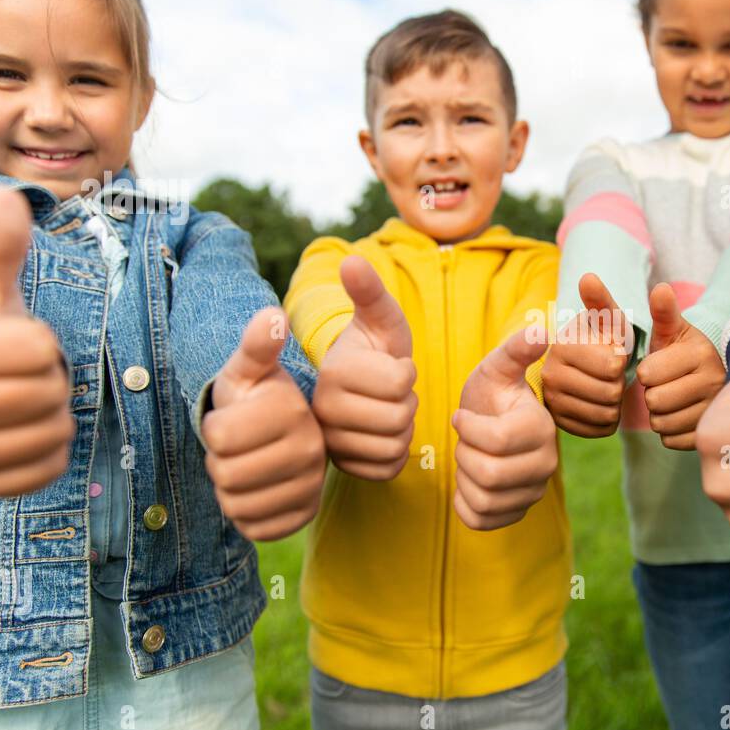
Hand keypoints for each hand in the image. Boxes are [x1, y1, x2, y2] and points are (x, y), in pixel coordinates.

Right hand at [0, 188, 73, 496]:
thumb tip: (4, 196)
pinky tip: (23, 433)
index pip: (39, 351)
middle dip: (49, 379)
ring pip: (53, 434)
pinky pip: (46, 472)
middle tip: (23, 376)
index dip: (39, 342)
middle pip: (49, 394)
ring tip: (23, 402)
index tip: (13, 343)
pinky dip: (50, 452)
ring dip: (53, 415)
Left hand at [203, 307, 326, 540]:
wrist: (278, 436)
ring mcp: (311, 487)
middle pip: (226, 474)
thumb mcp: (248, 369)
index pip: (220, 436)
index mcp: (296, 413)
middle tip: (234, 448)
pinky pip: (253, 528)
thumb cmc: (254, 399)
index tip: (231, 419)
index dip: (213, 430)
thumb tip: (273, 316)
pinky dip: (243, 514)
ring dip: (228, 489)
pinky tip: (253, 492)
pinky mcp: (302, 516)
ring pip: (236, 504)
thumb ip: (257, 345)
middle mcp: (313, 452)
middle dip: (218, 461)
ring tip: (243, 466)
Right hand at [311, 256, 417, 479]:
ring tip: (385, 409)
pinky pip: (389, 467)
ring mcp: (332, 445)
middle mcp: (323, 413)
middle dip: (406, 401)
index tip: (389, 364)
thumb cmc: (375, 349)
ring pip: (396, 444)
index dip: (406, 372)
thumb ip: (369, 291)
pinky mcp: (346, 469)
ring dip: (403, 427)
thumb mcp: (379, 318)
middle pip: (400, 416)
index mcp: (333, 373)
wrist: (360, 388)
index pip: (399, 382)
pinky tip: (382, 433)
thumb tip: (351, 260)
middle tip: (389, 390)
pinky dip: (396, 452)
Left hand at [453, 325, 556, 529]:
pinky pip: (480, 520)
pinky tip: (467, 480)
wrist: (490, 424)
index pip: (496, 442)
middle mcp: (545, 464)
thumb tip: (538, 331)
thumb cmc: (490, 394)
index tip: (462, 416)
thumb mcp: (496, 368)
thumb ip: (515, 350)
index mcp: (541, 428)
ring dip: (463, 476)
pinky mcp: (516, 512)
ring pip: (484, 499)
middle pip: (489, 474)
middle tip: (466, 439)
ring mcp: (532, 491)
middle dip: (465, 453)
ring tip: (469, 456)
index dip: (468, 429)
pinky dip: (464, 501)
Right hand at [541, 272, 631, 437]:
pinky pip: (601, 430)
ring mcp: (553, 402)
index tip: (616, 353)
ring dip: (617, 403)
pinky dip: (610, 420)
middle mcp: (550, 375)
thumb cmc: (604, 339)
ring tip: (609, 388)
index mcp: (562, 346)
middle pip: (610, 392)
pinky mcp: (562, 424)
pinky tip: (604, 405)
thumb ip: (600, 300)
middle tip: (613, 374)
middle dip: (620, 383)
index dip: (623, 361)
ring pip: (607, 413)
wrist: (588, 368)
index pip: (612, 365)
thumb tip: (588, 277)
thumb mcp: (607, 319)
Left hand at [636, 283, 724, 450]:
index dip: (646, 371)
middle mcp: (715, 381)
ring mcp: (716, 412)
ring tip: (672, 400)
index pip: (648, 373)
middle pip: (655, 401)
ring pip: (662, 424)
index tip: (659, 366)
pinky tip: (680, 416)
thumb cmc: (680, 353)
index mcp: (701, 352)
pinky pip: (672, 441)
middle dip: (651, 393)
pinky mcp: (712, 435)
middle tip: (666, 384)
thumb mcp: (671, 331)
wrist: (709, 380)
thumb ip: (662, 312)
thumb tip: (660, 288)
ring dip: (658, 414)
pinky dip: (670, 432)